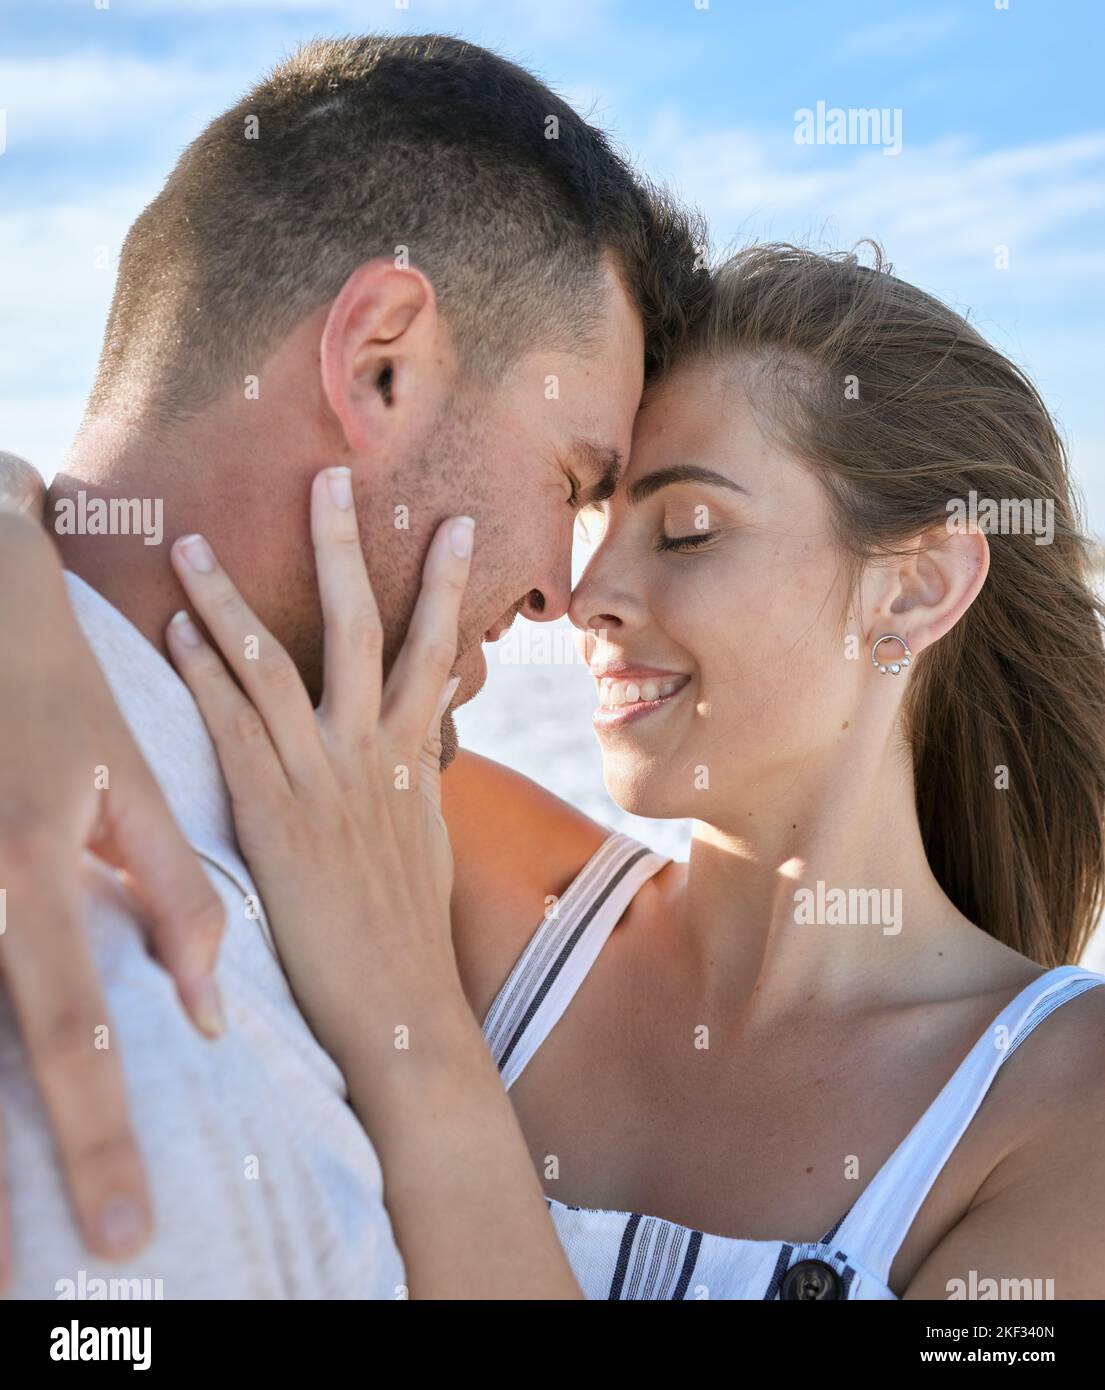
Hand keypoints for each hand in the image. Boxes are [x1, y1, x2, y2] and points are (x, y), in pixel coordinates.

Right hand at [0, 509, 225, 1288]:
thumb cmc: (58, 703)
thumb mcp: (131, 789)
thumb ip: (178, 898)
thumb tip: (210, 1013)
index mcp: (25, 886)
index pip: (69, 1041)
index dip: (96, 1141)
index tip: (123, 1230)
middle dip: (21, 1180)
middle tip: (59, 1272)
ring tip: (12, 1243)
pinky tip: (4, 1145)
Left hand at [162, 467, 579, 1298]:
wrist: (399, 1004)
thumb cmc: (411, 928)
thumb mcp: (425, 836)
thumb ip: (414, 776)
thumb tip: (414, 743)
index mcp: (415, 755)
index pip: (434, 650)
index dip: (443, 584)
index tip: (449, 524)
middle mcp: (372, 752)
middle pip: (360, 627)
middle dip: (346, 548)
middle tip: (330, 476)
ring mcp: (322, 778)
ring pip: (276, 665)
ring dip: (230, 596)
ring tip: (189, 542)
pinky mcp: (272, 813)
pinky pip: (231, 727)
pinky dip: (202, 673)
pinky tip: (174, 629)